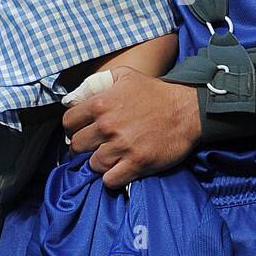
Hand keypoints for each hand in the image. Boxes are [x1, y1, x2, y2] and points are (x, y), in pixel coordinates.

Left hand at [62, 66, 202, 188]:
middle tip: (95, 147)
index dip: (73, 128)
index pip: (68, 122)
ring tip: (111, 158)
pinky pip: (110, 180)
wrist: (187, 110)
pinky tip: (120, 169)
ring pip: (93, 164)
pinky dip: (112, 178)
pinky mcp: (137, 163)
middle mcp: (108, 126)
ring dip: (100, 163)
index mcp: (101, 103)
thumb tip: (73, 97)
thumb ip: (97, 83)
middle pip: (77, 146)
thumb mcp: (125, 76)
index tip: (81, 131)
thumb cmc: (155, 92)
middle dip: (84, 147)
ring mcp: (122, 146)